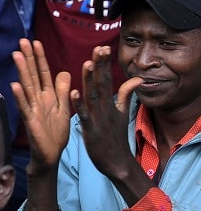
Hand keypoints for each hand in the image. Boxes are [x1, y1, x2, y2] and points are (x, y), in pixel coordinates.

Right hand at [10, 38, 71, 173]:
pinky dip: (19, 96)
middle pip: (32, 75)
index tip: (36, 42)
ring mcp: (32, 109)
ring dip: (22, 71)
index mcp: (47, 96)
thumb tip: (64, 71)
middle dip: (28, 58)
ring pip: (27, 87)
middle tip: (22, 41)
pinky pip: (24, 107)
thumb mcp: (64, 108)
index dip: (40, 58)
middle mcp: (37, 99)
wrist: (51, 155)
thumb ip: (62, 91)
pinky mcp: (30, 121)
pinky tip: (14, 85)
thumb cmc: (55, 133)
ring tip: (17, 56)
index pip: (43, 73)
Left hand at [73, 47, 143, 186]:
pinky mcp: (90, 131)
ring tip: (87, 64)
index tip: (102, 47)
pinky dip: (79, 105)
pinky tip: (73, 93)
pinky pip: (84, 116)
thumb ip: (125, 94)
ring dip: (90, 80)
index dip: (104, 64)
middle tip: (98, 48)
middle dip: (99, 66)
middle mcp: (104, 109)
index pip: (107, 80)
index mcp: (110, 104)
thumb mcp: (122, 114)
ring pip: (93, 97)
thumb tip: (136, 78)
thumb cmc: (116, 136)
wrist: (117, 163)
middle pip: (101, 84)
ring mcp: (98, 119)